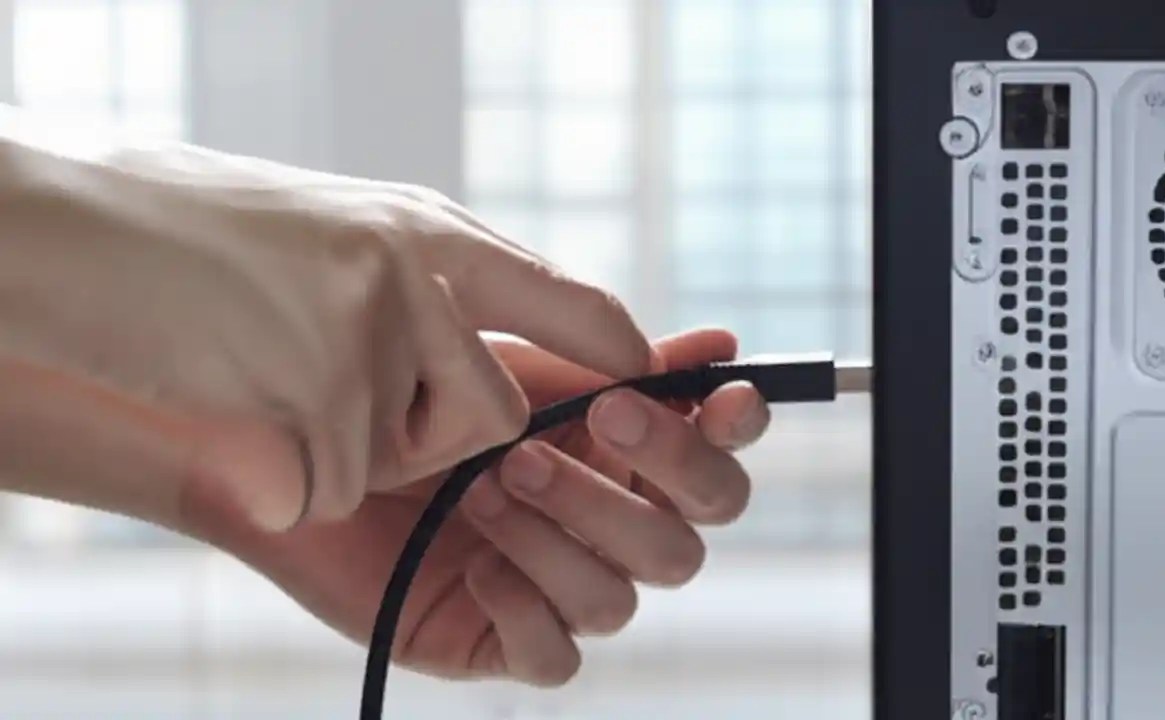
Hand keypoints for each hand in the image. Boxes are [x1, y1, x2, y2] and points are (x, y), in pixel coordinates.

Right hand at [0, 125, 649, 530]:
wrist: (79, 238)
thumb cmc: (209, 242)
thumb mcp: (346, 236)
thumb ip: (437, 282)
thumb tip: (513, 344)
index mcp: (431, 228)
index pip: (574, 301)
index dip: (622, 354)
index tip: (651, 384)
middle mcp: (418, 271)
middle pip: (498, 411)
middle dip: (439, 438)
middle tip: (343, 393)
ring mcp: (369, 329)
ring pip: (413, 454)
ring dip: (354, 450)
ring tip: (274, 381)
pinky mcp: (319, 395)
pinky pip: (338, 485)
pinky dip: (290, 474)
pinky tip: (238, 407)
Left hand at [189, 328, 769, 685]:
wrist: (286, 424)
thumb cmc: (394, 368)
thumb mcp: (503, 333)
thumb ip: (606, 337)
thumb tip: (721, 346)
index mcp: (613, 448)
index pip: (712, 458)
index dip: (730, 436)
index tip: (721, 400)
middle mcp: (593, 518)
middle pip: (689, 537)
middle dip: (644, 480)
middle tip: (572, 420)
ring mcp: (545, 580)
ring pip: (624, 597)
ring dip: (568, 534)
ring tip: (486, 484)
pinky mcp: (490, 635)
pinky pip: (557, 656)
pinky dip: (528, 608)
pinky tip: (475, 562)